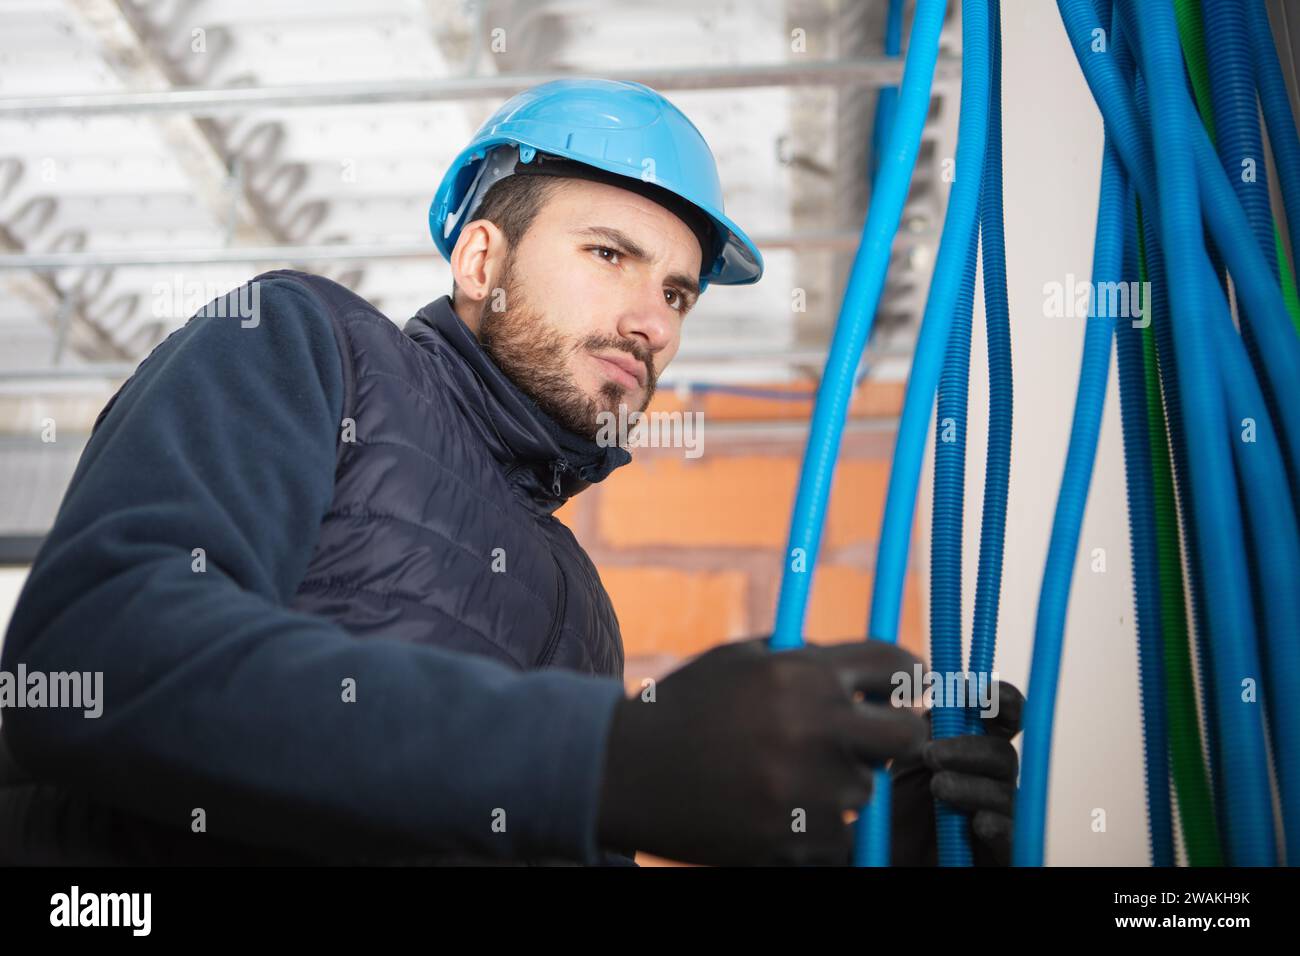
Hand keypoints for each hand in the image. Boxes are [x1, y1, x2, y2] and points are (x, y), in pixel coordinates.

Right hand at [596, 636, 927, 865]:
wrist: (625, 769)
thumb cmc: (686, 706)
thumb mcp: (741, 659)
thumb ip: (804, 659)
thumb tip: (866, 671)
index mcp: (801, 672)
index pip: (896, 664)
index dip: (910, 676)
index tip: (909, 689)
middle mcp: (813, 725)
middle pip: (907, 735)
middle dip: (898, 736)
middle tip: (875, 743)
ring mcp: (805, 787)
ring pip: (868, 790)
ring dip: (843, 785)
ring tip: (789, 776)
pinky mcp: (792, 838)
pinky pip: (838, 835)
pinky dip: (816, 826)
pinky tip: (774, 808)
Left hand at [890, 679, 1023, 865]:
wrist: (890, 858)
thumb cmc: (898, 807)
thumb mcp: (906, 762)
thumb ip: (927, 729)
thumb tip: (943, 693)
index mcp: (975, 748)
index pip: (1005, 717)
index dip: (1002, 700)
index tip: (975, 693)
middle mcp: (994, 779)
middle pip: (1003, 754)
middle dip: (970, 748)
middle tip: (931, 755)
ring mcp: (1004, 815)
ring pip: (1007, 793)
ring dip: (972, 786)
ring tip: (938, 788)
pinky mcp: (1004, 851)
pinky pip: (1016, 837)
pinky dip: (1000, 826)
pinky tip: (978, 823)